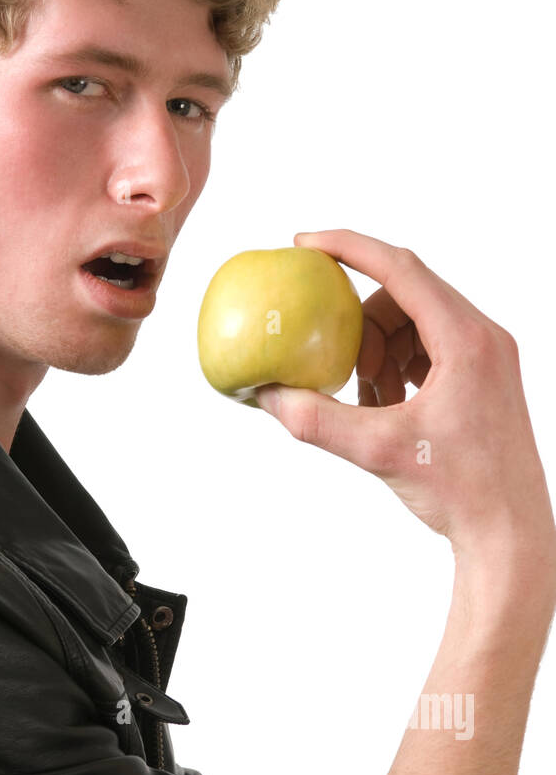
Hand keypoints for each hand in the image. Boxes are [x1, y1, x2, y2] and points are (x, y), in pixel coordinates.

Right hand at [255, 229, 555, 563]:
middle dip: (360, 323)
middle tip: (336, 363)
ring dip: (377, 350)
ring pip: (413, 323)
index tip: (304, 243)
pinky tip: (383, 408)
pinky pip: (427, 349)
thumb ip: (317, 420)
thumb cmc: (461, 491)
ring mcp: (486, 356)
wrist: (509, 531)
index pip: (400, 267)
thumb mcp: (380, 451)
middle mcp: (483, 337)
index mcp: (467, 339)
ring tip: (365, 399)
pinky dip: (395, 369)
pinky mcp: (481, 378)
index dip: (348, 247)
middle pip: (404, 295)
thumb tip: (265, 396)